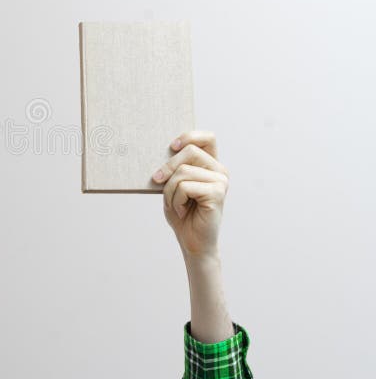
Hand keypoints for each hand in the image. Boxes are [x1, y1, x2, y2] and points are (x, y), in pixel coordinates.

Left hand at [152, 131, 228, 259]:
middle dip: (168, 167)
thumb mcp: (172, 186)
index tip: (172, 146)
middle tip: (157, 181)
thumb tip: (163, 152)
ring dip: (170, 191)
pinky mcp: (217, 193)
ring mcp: (221, 181)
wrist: (192, 242)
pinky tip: (183, 210)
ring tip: (177, 204)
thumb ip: (173, 168)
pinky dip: (175, 200)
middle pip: (190, 151)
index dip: (189, 136)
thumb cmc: (181, 213)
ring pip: (183, 171)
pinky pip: (184, 186)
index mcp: (210, 165)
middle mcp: (219, 170)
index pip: (207, 138)